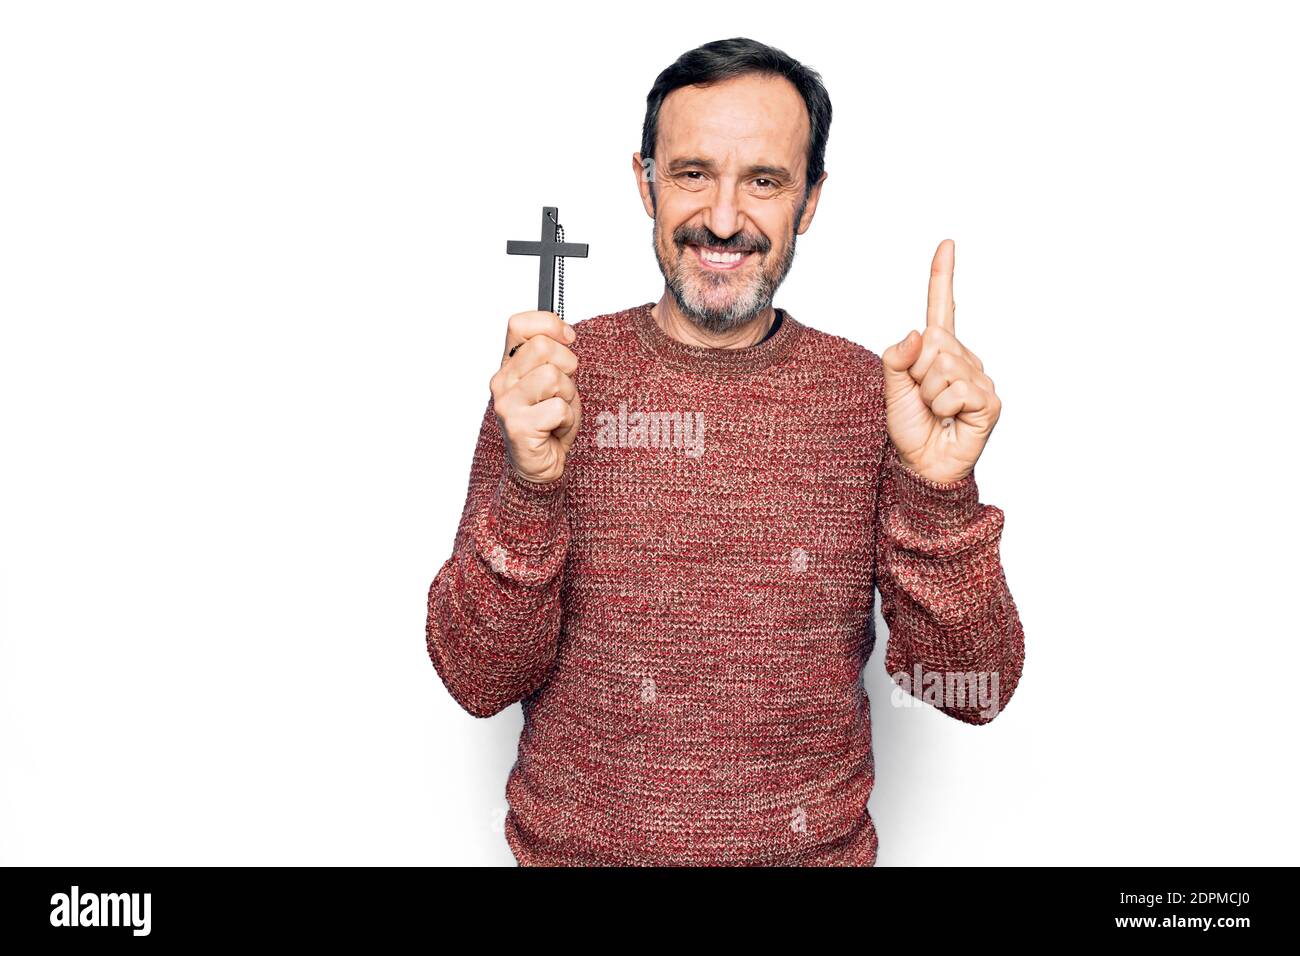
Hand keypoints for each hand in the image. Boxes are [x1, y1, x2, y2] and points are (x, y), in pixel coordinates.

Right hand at [489, 310, 580, 483]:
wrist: (539, 466)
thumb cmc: (549, 423)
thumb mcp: (553, 381)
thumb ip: (553, 356)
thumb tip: (566, 332)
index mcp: (510, 365)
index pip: (519, 324)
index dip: (549, 324)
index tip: (567, 338)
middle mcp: (502, 381)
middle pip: (543, 347)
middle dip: (567, 366)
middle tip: (563, 390)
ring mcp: (507, 403)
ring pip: (553, 377)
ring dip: (568, 397)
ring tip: (559, 412)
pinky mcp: (517, 426)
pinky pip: (558, 408)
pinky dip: (567, 420)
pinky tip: (556, 429)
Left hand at [880, 239, 1000, 483]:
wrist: (923, 464)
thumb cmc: (910, 427)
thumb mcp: (892, 388)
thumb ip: (897, 358)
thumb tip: (917, 334)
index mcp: (938, 351)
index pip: (941, 308)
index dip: (942, 276)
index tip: (946, 244)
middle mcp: (963, 359)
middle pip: (934, 342)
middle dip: (918, 374)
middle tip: (923, 399)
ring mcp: (979, 379)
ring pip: (943, 367)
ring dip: (930, 394)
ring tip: (936, 412)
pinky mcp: (989, 400)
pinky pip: (957, 390)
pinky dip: (944, 407)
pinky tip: (951, 419)